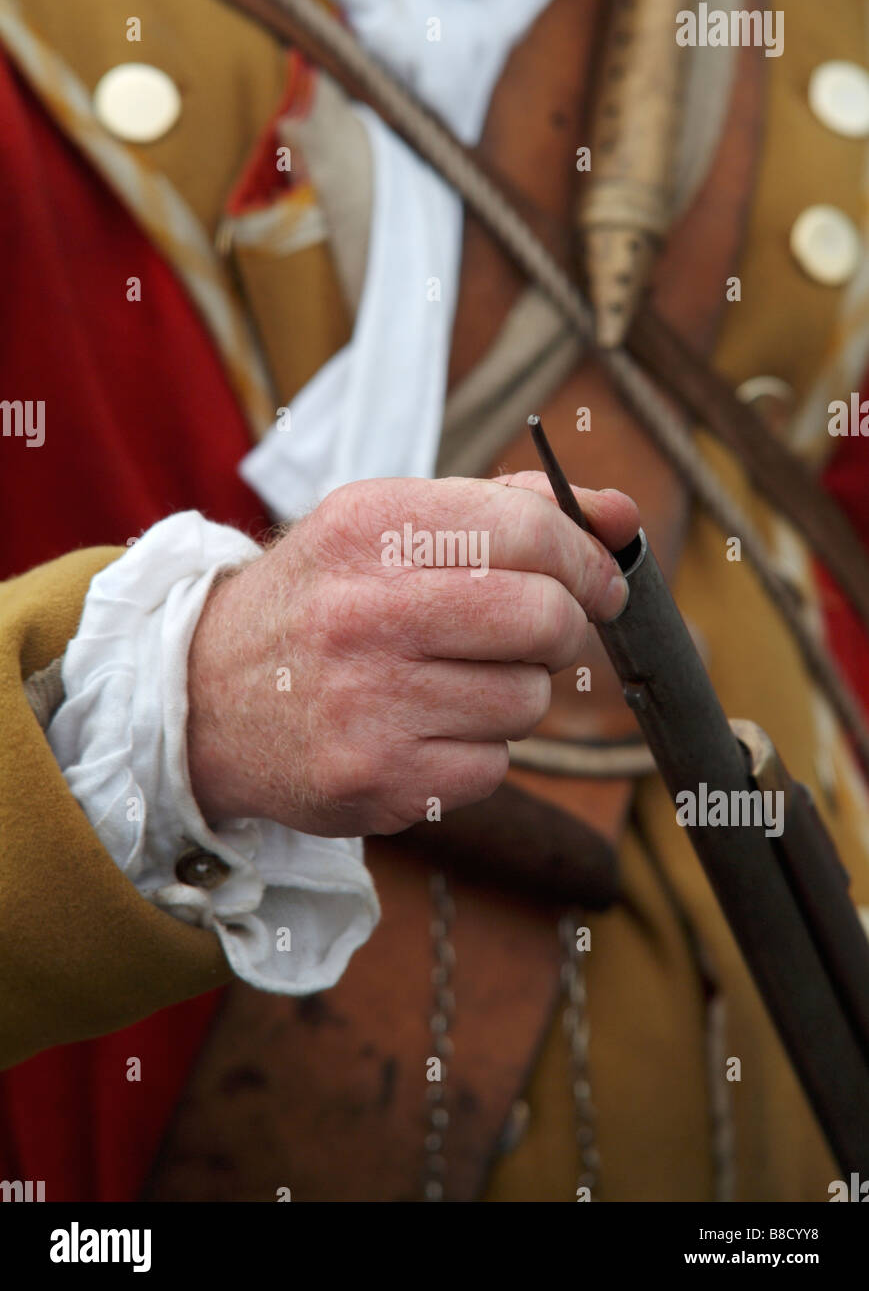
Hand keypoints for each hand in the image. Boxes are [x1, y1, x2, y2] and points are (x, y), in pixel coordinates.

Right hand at [186, 472, 637, 836]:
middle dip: (561, 630)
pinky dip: (477, 750)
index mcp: (371, 526)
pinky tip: (422, 729)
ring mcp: (369, 702)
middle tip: (532, 634)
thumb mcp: (387, 527)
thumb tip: (622, 517)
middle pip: (546, 619)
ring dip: (514, 694)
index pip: (532, 531)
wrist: (206, 696)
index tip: (597, 580)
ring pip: (528, 700)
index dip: (587, 559)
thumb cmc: (321, 601)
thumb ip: (507, 511)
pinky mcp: (378, 779)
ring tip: (450, 682)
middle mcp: (365, 610)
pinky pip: (494, 766)